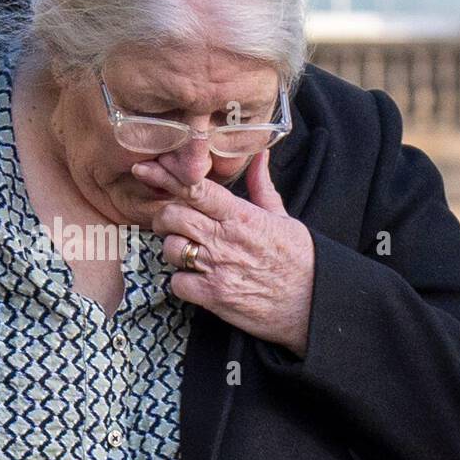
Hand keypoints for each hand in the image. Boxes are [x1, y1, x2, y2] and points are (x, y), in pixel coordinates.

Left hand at [137, 151, 315, 356]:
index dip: (167, 177)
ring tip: (189, 253)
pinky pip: (177, 283)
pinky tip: (195, 280)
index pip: (196, 189)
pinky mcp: (214, 296)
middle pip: (172, 216)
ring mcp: (217, 268)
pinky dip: (181, 282)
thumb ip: (262, 187)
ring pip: (171, 248)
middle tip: (172, 223)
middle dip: (165, 217)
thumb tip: (260, 155)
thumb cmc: (300, 260)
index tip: (145, 169)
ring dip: (173, 250)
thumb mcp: (283, 218)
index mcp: (241, 215)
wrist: (313, 304)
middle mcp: (225, 239)